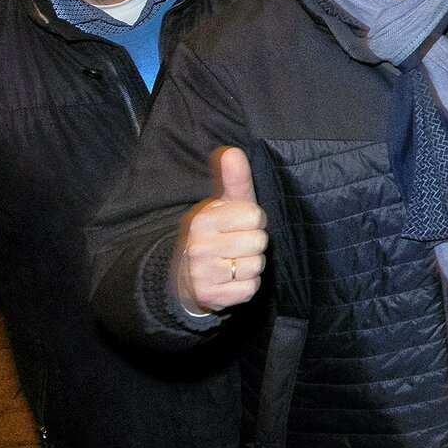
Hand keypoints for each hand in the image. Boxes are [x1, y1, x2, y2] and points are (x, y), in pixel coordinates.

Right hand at [173, 146, 267, 314]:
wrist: (188, 273)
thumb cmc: (218, 231)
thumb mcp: (225, 203)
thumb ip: (234, 178)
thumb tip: (232, 151)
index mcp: (203, 219)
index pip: (255, 215)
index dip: (254, 220)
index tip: (240, 223)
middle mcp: (199, 246)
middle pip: (259, 242)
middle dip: (254, 243)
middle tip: (237, 244)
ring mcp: (202, 274)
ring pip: (256, 266)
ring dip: (251, 264)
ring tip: (233, 261)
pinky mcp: (210, 296)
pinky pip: (250, 289)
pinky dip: (246, 285)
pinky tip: (232, 279)